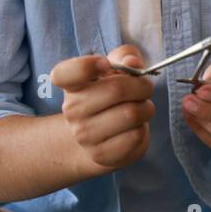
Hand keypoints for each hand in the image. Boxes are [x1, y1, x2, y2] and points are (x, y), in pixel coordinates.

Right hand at [51, 44, 154, 171]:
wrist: (102, 138)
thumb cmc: (111, 97)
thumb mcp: (116, 69)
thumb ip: (125, 56)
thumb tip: (133, 62)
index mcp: (72, 85)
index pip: (64, 74)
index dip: (86, 66)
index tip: (105, 63)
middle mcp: (72, 110)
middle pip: (117, 89)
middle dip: (142, 86)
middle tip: (145, 89)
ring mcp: (84, 135)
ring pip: (131, 114)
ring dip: (146, 108)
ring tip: (140, 109)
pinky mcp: (100, 154)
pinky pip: (135, 136)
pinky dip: (142, 129)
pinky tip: (134, 128)